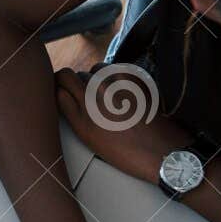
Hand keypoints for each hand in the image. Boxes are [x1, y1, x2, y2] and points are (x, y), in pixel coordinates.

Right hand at [53, 66, 191, 181]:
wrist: (161, 152)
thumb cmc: (123, 150)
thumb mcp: (86, 135)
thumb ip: (69, 109)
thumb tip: (59, 90)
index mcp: (84, 105)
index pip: (62, 76)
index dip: (60, 82)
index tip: (63, 90)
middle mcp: (99, 90)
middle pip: (77, 73)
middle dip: (78, 84)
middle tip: (88, 103)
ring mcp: (119, 82)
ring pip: (96, 69)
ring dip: (97, 79)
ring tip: (107, 98)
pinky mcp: (136, 79)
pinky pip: (117, 70)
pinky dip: (116, 78)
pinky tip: (123, 94)